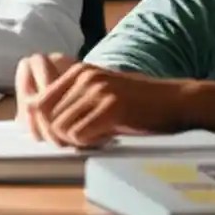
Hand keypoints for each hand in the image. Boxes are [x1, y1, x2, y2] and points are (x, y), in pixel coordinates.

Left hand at [15, 53, 185, 147]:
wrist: (175, 101)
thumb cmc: (138, 104)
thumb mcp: (100, 94)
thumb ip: (73, 102)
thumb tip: (43, 124)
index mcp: (77, 71)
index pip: (39, 102)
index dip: (45, 125)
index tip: (62, 137)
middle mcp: (84, 76)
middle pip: (47, 117)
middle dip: (59, 136)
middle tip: (83, 141)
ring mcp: (98, 90)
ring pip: (61, 127)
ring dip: (75, 141)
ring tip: (98, 137)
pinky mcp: (112, 106)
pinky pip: (79, 134)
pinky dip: (89, 143)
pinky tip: (107, 139)